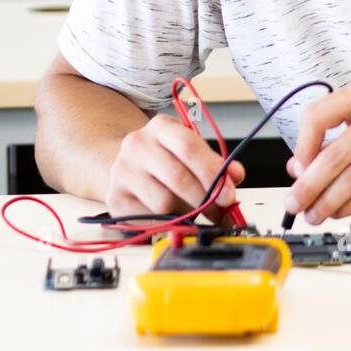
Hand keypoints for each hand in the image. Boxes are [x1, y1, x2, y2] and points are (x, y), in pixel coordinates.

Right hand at [105, 112, 243, 221]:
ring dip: (187, 214)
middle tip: (220, 212)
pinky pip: (149, 219)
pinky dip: (168, 223)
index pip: (188, 146)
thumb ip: (215, 162)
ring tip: (196, 213)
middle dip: (205, 199)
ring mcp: (122, 172)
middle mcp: (137, 145)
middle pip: (177, 177)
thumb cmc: (164, 158)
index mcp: (160, 127)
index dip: (211, 172)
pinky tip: (174, 217)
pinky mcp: (115, 199)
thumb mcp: (190, 150)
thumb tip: (235, 175)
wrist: (125, 165)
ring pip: (164, 202)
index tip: (228, 194)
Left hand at [283, 78, 350, 223]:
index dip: (302, 146)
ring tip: (315, 214)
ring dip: (327, 202)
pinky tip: (341, 212)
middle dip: (307, 185)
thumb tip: (305, 163)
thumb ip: (347, 131)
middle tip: (294, 202)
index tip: (297, 166)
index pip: (318, 115)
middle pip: (332, 155)